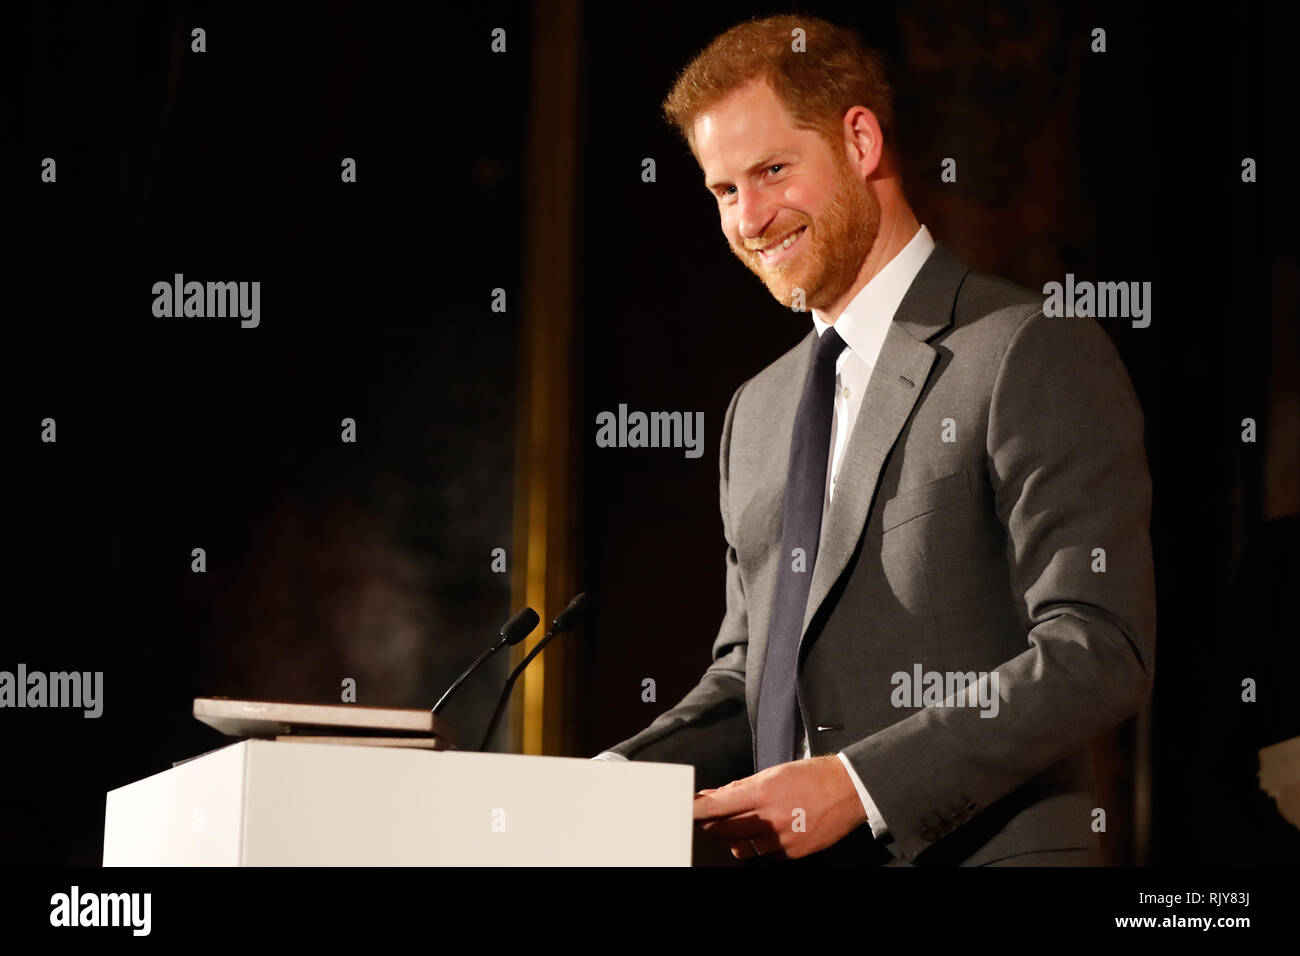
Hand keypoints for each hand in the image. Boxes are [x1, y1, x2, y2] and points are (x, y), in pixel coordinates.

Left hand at [692, 755, 867, 859]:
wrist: (848, 790)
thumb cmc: (809, 776)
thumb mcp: (773, 773)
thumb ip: (741, 786)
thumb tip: (713, 795)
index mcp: (762, 791)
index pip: (718, 806)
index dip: (697, 811)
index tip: (685, 811)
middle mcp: (770, 817)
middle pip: (725, 830)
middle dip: (712, 826)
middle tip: (707, 821)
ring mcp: (782, 838)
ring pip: (741, 848)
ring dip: (733, 840)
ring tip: (736, 829)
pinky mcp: (793, 853)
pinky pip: (764, 855)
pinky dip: (758, 847)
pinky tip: (763, 835)